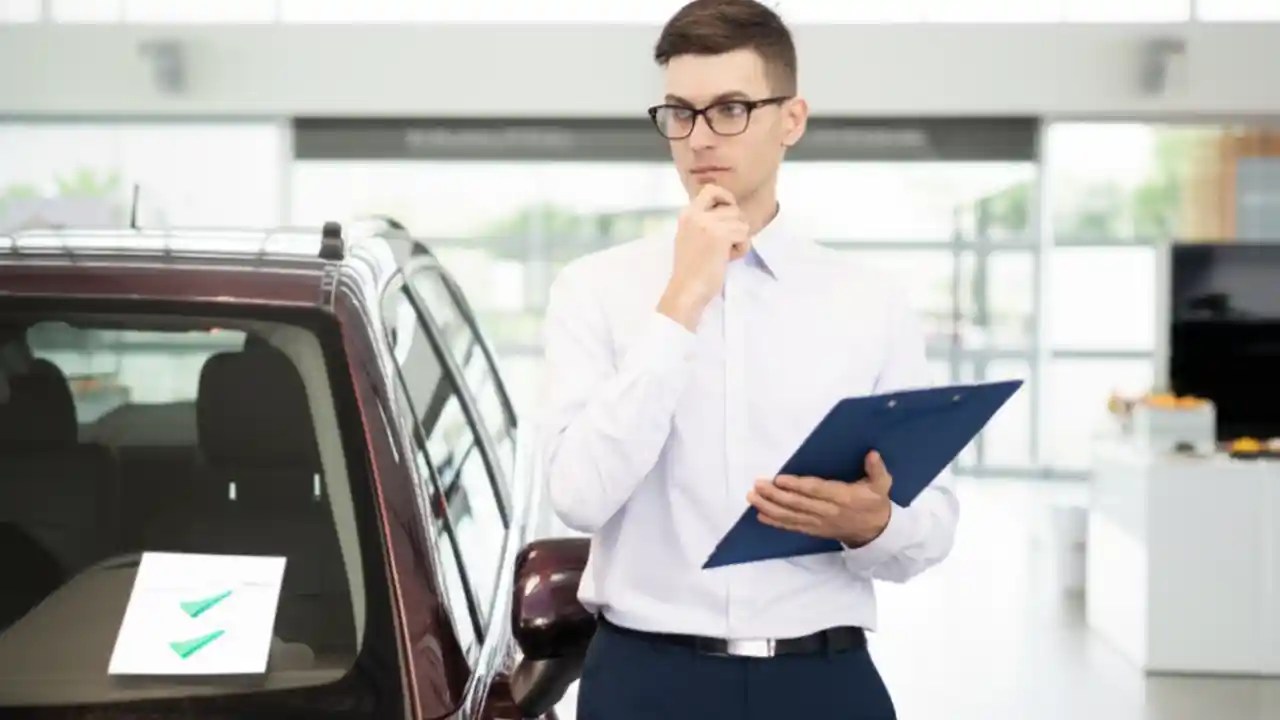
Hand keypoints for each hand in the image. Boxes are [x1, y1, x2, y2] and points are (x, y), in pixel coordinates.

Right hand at [657, 184, 749, 330]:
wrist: (686, 290)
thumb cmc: (690, 270)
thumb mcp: (690, 237)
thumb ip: (704, 222)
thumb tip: (730, 213)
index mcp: (687, 214)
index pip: (711, 189)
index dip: (726, 197)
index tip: (730, 211)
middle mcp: (696, 214)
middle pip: (733, 208)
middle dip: (736, 226)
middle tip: (725, 245)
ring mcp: (708, 224)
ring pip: (741, 222)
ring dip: (739, 239)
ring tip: (725, 254)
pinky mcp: (721, 235)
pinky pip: (744, 235)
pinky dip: (741, 249)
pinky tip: (728, 259)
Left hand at [747, 451, 893, 547]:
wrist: (876, 533)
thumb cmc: (875, 503)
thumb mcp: (882, 485)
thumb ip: (877, 470)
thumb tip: (872, 454)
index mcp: (843, 497)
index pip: (816, 491)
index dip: (797, 486)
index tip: (780, 479)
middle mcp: (827, 511)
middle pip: (798, 504)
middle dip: (775, 496)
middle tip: (757, 486)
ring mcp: (819, 523)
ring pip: (791, 516)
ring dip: (770, 508)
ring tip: (753, 498)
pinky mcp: (813, 530)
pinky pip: (792, 527)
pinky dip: (775, 522)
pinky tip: (760, 514)